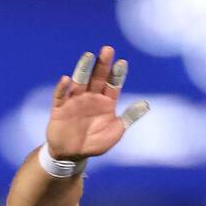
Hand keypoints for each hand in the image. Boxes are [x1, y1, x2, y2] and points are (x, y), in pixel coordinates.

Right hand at [46, 46, 149, 161]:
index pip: (112, 84)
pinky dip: (63, 88)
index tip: (122, 63)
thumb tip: (146, 104)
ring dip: (83, 68)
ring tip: (89, 56)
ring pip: (80, 81)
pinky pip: (60, 96)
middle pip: (97, 77)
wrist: (72, 156)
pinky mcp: (60, 108)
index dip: (117, 74)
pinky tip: (66, 80)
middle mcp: (91, 97)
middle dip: (103, 64)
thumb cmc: (95, 143)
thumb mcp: (116, 132)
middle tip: (108, 50)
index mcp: (106, 102)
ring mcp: (75, 100)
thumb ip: (129, 117)